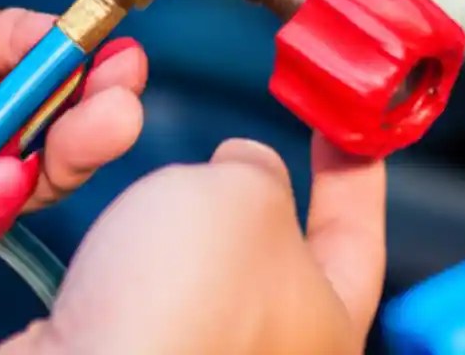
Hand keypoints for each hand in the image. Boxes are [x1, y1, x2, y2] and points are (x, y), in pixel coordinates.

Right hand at [0, 136, 385, 354]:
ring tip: (153, 204)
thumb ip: (257, 170)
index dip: (352, 179)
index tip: (343, 133)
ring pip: (193, 275)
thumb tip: (238, 172)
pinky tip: (108, 248)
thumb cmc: (183, 300)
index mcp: (329, 331)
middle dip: (247, 201)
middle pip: (272, 260)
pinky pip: (135, 298)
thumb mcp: (243, 192)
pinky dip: (123, 262)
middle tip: (233, 152)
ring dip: (172, 229)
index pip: (357, 241)